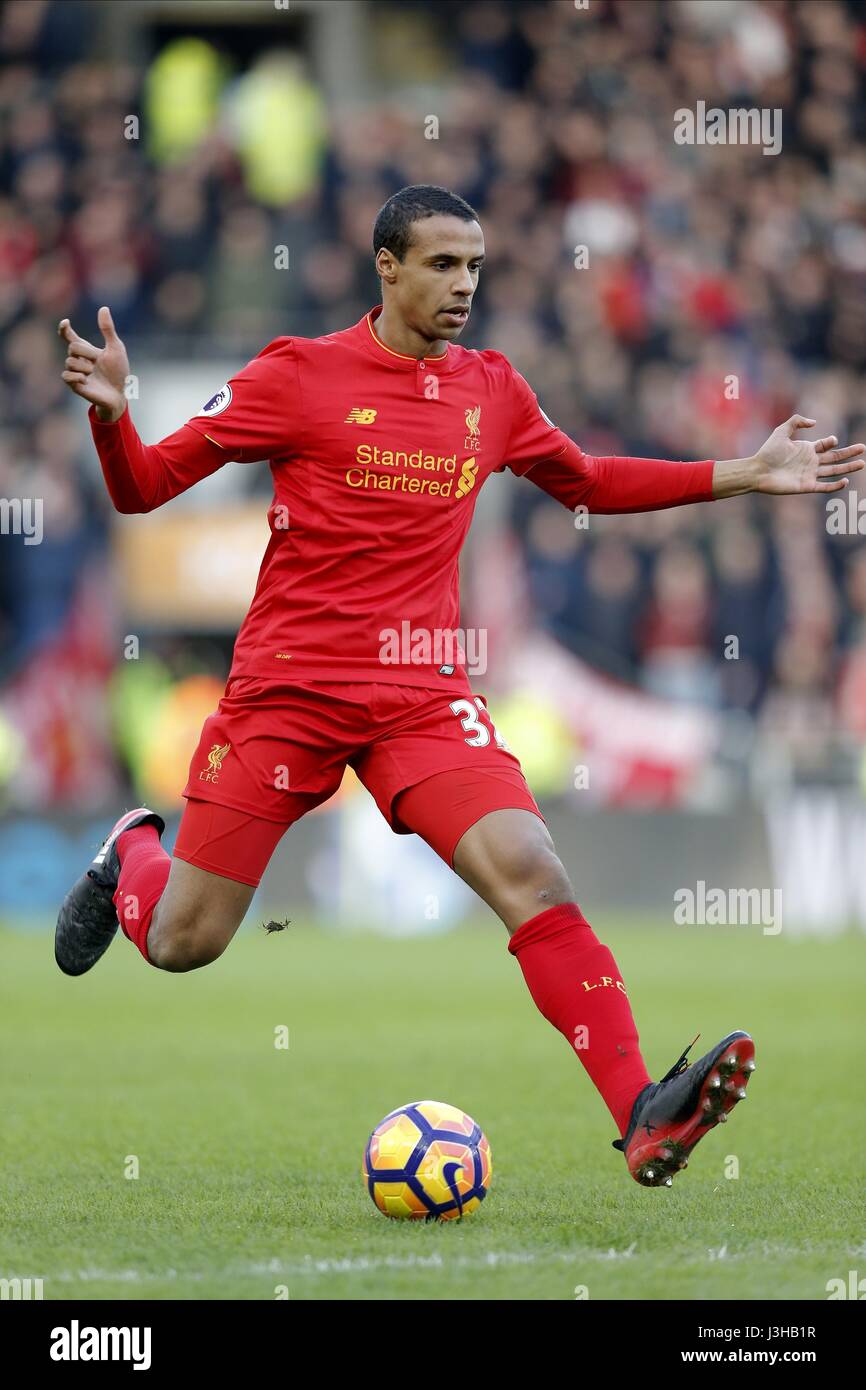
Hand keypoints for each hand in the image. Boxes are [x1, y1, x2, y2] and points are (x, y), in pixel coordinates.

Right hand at [58, 306, 128, 421]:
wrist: (119, 394)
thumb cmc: (118, 372)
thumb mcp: (115, 348)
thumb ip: (108, 329)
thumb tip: (103, 308)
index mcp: (86, 349)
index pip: (69, 336)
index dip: (64, 329)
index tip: (66, 323)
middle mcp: (78, 359)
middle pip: (72, 347)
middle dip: (87, 353)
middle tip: (98, 362)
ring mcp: (75, 372)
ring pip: (69, 362)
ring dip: (85, 367)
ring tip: (94, 374)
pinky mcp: (74, 385)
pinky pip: (66, 375)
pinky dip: (77, 377)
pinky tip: (86, 380)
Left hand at [752, 415, 864, 494]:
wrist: (758, 471)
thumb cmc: (767, 452)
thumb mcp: (781, 431)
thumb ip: (797, 421)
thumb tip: (815, 422)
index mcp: (807, 449)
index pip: (826, 445)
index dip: (831, 442)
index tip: (832, 441)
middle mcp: (810, 462)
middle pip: (835, 457)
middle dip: (849, 453)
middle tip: (863, 448)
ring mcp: (809, 474)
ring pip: (833, 471)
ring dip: (848, 468)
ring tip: (861, 463)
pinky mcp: (806, 486)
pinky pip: (823, 487)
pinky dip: (834, 486)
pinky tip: (845, 481)